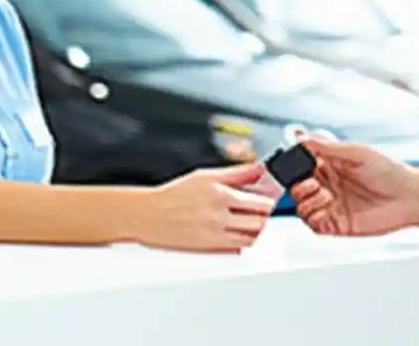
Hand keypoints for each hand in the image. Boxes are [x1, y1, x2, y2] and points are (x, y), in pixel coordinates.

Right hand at [134, 162, 278, 252]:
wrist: (149, 215)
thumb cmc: (174, 194)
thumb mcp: (206, 175)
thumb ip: (236, 173)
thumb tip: (259, 169)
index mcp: (220, 194)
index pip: (259, 201)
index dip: (268, 198)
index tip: (269, 195)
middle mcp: (219, 215)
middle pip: (260, 220)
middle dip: (264, 214)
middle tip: (260, 208)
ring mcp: (215, 233)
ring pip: (252, 236)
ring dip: (256, 228)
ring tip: (250, 220)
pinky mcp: (210, 247)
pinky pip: (239, 248)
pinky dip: (244, 240)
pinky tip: (238, 231)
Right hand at [288, 139, 418, 236]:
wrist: (410, 197)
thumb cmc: (390, 171)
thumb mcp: (357, 153)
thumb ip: (327, 148)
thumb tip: (301, 138)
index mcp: (331, 166)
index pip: (302, 166)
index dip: (295, 167)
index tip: (296, 164)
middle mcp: (329, 186)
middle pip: (297, 188)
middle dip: (298, 186)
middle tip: (312, 182)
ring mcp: (332, 206)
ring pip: (302, 207)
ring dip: (305, 200)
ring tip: (324, 193)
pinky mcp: (337, 224)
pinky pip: (313, 224)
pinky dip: (312, 216)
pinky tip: (327, 206)